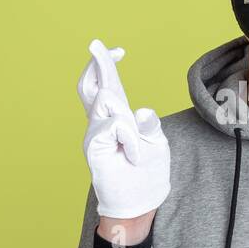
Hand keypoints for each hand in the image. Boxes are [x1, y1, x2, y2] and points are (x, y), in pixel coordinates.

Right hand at [78, 38, 170, 219]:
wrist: (141, 202)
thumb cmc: (148, 174)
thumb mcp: (157, 143)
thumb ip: (149, 125)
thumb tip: (142, 110)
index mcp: (118, 118)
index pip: (108, 85)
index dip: (107, 65)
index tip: (117, 49)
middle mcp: (102, 123)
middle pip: (91, 85)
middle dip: (97, 63)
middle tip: (96, 45)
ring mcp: (95, 134)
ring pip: (106, 100)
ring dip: (127, 119)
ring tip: (135, 148)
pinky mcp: (92, 147)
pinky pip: (112, 125)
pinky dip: (128, 137)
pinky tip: (132, 154)